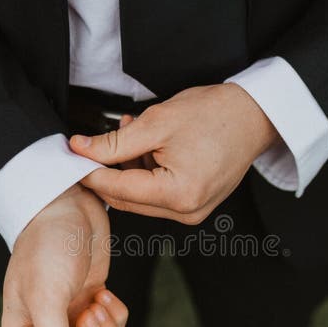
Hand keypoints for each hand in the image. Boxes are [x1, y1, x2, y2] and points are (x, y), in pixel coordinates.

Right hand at [1, 183, 127, 326]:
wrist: (66, 206)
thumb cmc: (48, 249)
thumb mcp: (48, 299)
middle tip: (93, 313)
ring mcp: (69, 315)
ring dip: (107, 326)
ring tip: (99, 299)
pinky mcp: (91, 299)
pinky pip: (113, 325)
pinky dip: (115, 313)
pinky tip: (106, 293)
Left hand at [70, 83, 279, 223]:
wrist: (255, 116)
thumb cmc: (216, 115)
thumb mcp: (157, 122)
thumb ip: (114, 142)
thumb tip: (80, 149)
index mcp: (179, 194)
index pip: (119, 190)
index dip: (90, 172)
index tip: (72, 156)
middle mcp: (187, 211)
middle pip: (128, 199)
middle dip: (109, 171)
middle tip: (97, 142)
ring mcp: (193, 212)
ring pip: (141, 197)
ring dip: (129, 169)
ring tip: (134, 131)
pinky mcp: (196, 205)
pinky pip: (158, 195)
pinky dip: (147, 173)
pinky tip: (149, 146)